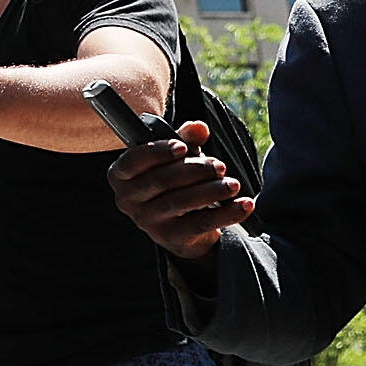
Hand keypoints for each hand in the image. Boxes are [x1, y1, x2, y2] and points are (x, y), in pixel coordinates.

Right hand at [105, 119, 252, 259]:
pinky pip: (201, 224)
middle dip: (194, 170)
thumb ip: (186, 138)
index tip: (183, 147)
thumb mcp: (176, 157)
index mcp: (121, 176)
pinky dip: (226, 213)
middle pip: (162, 181)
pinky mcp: (172, 238)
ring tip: (232, 184)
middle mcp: (128, 200)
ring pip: (180, 203)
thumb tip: (199, 127)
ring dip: (211, 191)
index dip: (157, 152)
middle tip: (219, 166)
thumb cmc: (173, 181)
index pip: (133, 161)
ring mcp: (148, 222)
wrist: (181, 225)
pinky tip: (244, 204)